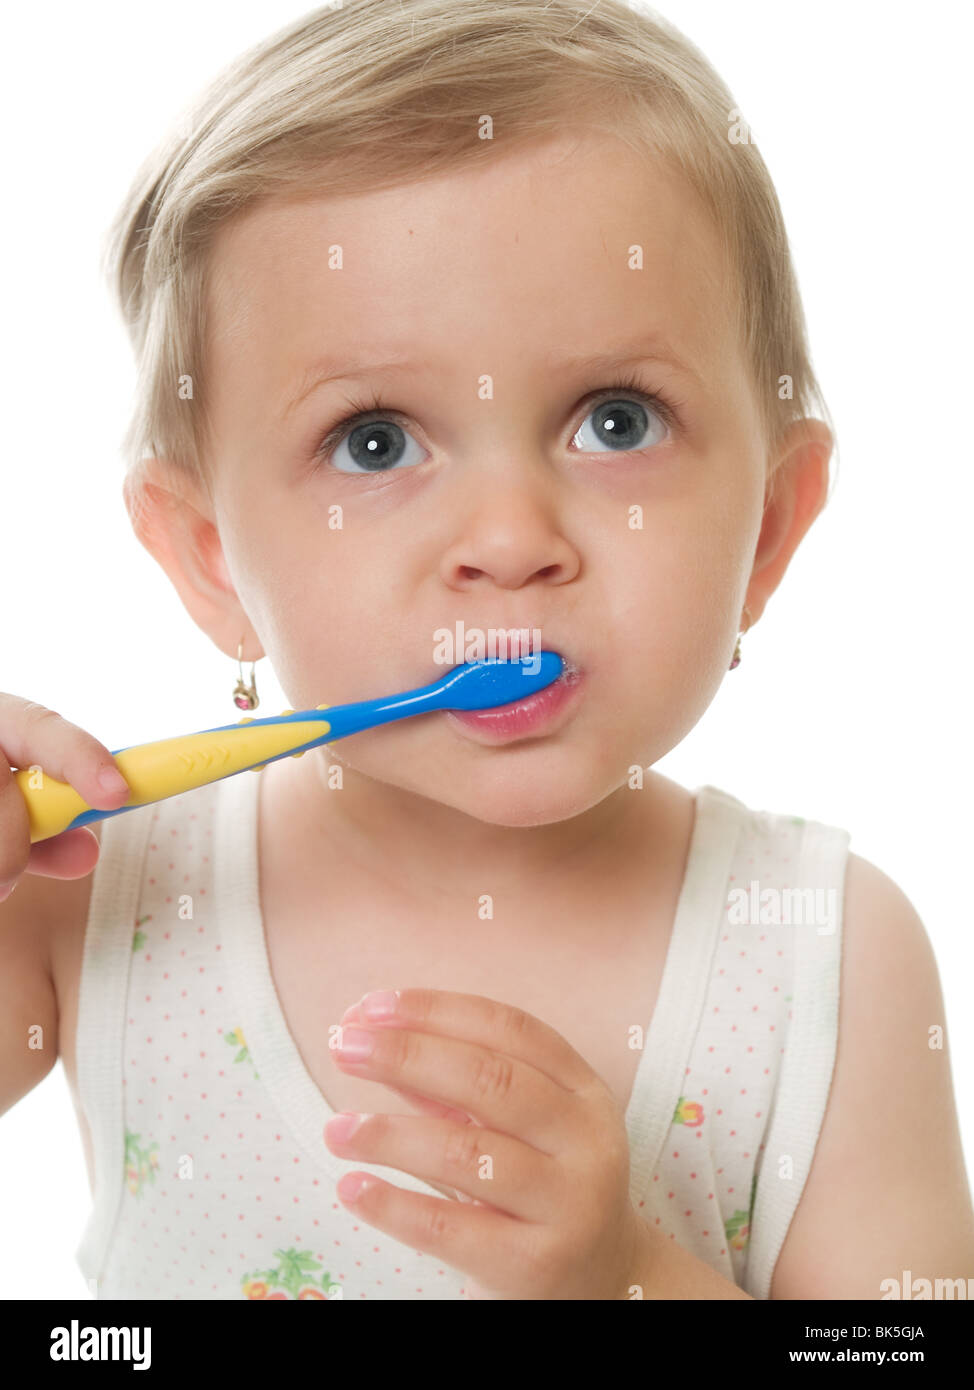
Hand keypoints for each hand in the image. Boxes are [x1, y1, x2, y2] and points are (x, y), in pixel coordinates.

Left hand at [323, 987, 647, 1298]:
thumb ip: (452, 1090)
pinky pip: (449, 1229)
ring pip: (466, 1152)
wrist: (603, 1284)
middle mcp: (585, 1141)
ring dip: (389, 1134)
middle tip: (345, 1046)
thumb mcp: (514, 1129)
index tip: (372, 1006)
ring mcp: (566, 1205)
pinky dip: (392, 1205)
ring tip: (336, 1130)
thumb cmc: (541, 1189)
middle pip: (490, 1081)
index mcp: (583, 1092)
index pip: (510, 1029)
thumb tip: (373, 1041)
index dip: (437, 1010)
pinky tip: (353, 1187)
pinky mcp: (533, 1265)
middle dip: (407, 1055)